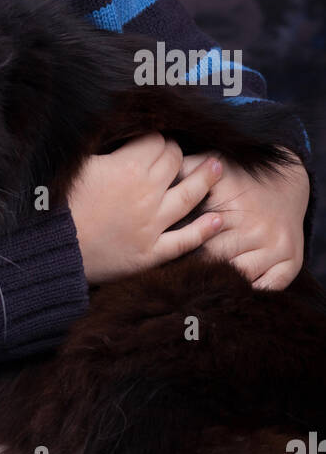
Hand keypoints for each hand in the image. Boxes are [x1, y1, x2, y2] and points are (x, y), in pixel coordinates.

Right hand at [68, 133, 225, 284]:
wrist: (52, 247)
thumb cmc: (59, 202)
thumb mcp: (78, 163)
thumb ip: (103, 146)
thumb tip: (115, 124)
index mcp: (127, 167)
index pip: (157, 142)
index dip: (157, 138)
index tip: (153, 140)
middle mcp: (146, 193)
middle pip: (174, 162)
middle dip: (177, 154)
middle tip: (177, 153)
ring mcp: (152, 225)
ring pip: (189, 196)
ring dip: (206, 179)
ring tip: (218, 167)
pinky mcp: (151, 253)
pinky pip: (185, 240)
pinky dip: (205, 230)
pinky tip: (218, 219)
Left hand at [174, 149, 309, 289]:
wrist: (288, 180)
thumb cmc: (241, 175)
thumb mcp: (214, 163)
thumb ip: (186, 169)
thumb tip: (160, 176)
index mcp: (230, 207)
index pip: (197, 236)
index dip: (180, 247)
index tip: (164, 255)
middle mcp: (255, 227)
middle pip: (217, 258)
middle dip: (196, 268)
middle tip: (175, 280)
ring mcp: (275, 246)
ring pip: (240, 275)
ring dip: (220, 281)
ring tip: (200, 286)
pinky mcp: (292, 261)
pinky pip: (270, 286)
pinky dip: (251, 290)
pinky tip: (234, 291)